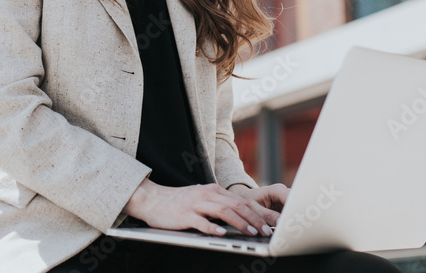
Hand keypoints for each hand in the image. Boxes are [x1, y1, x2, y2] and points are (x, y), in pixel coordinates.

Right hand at [122, 178, 278, 236]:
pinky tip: (222, 233)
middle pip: (237, 205)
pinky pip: (201, 221)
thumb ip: (221, 206)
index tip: (273, 223)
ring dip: (240, 222)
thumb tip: (244, 219)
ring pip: (223, 211)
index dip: (260, 212)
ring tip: (252, 233)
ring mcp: (196, 204)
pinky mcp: (184, 214)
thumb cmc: (180, 203)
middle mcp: (208, 194)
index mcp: (214, 191)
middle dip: (255, 219)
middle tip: (268, 231)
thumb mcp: (203, 200)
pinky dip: (213, 227)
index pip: (242, 201)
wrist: (152, 199)